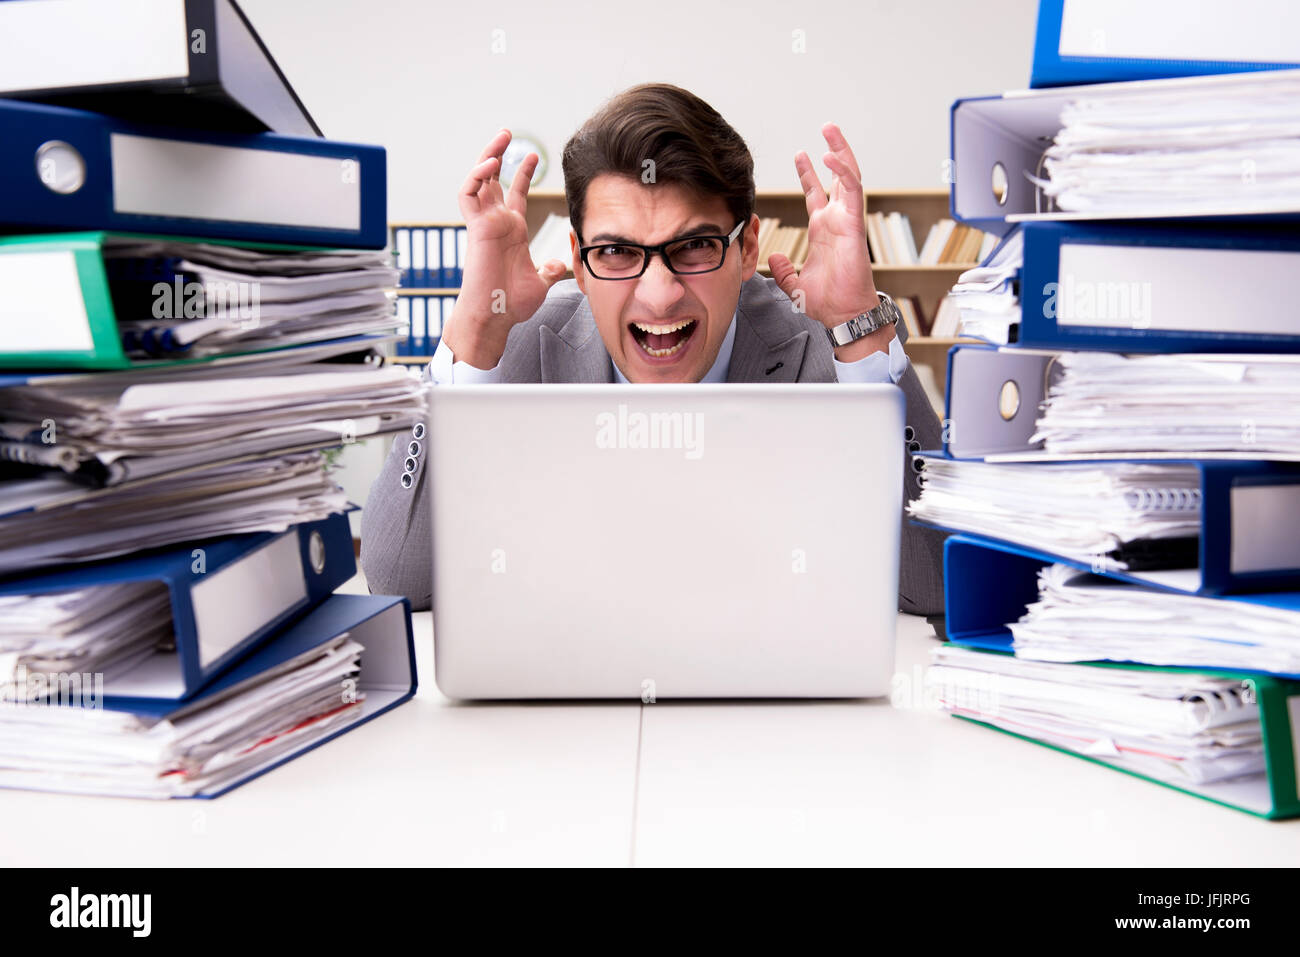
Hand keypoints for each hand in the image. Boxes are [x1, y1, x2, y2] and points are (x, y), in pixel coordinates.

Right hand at [442, 129, 568, 369]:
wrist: (495, 317)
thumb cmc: (511, 304)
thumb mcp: (540, 283)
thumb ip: (549, 271)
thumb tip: (559, 264)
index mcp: (511, 231)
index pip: (515, 194)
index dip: (523, 174)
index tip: (533, 157)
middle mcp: (497, 223)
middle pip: (492, 179)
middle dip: (499, 154)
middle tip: (508, 133)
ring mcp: (485, 223)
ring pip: (478, 181)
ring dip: (487, 157)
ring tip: (501, 138)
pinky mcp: (476, 228)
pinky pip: (469, 195)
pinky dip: (477, 176)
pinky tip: (492, 164)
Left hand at [768, 123, 890, 360]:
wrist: (843, 315)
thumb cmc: (828, 303)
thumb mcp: (794, 284)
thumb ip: (784, 270)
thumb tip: (774, 257)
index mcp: (824, 230)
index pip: (816, 194)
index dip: (808, 174)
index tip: (801, 154)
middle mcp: (837, 221)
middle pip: (837, 177)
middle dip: (832, 151)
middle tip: (825, 127)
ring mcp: (847, 221)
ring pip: (848, 177)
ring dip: (841, 151)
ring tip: (830, 130)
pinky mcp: (855, 225)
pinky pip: (852, 192)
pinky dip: (843, 172)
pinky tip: (831, 157)